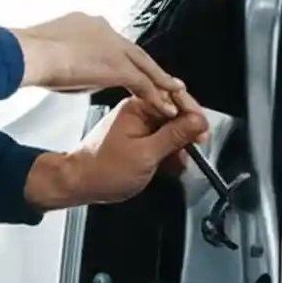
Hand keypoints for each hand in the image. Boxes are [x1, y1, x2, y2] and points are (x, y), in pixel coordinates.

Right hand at [11, 13, 192, 118]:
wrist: (31, 54)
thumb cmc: (30, 56)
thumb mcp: (52, 54)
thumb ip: (68, 59)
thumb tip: (73, 70)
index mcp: (88, 25)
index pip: (115, 45)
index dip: (125, 60)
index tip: (131, 71)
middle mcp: (106, 31)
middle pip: (136, 54)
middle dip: (151, 70)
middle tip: (169, 82)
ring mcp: (114, 47)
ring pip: (145, 67)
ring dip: (162, 83)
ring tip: (176, 97)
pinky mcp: (117, 66)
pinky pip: (143, 83)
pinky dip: (156, 96)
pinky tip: (166, 108)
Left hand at [24, 97, 209, 211]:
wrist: (79, 183)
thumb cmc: (104, 170)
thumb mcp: (146, 154)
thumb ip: (174, 136)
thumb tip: (198, 122)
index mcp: (137, 106)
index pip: (175, 100)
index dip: (193, 115)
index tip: (202, 132)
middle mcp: (137, 111)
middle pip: (175, 113)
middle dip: (187, 132)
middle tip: (196, 147)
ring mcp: (137, 124)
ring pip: (170, 128)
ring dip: (179, 145)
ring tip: (181, 160)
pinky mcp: (136, 138)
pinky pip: (160, 139)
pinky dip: (169, 152)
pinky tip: (172, 164)